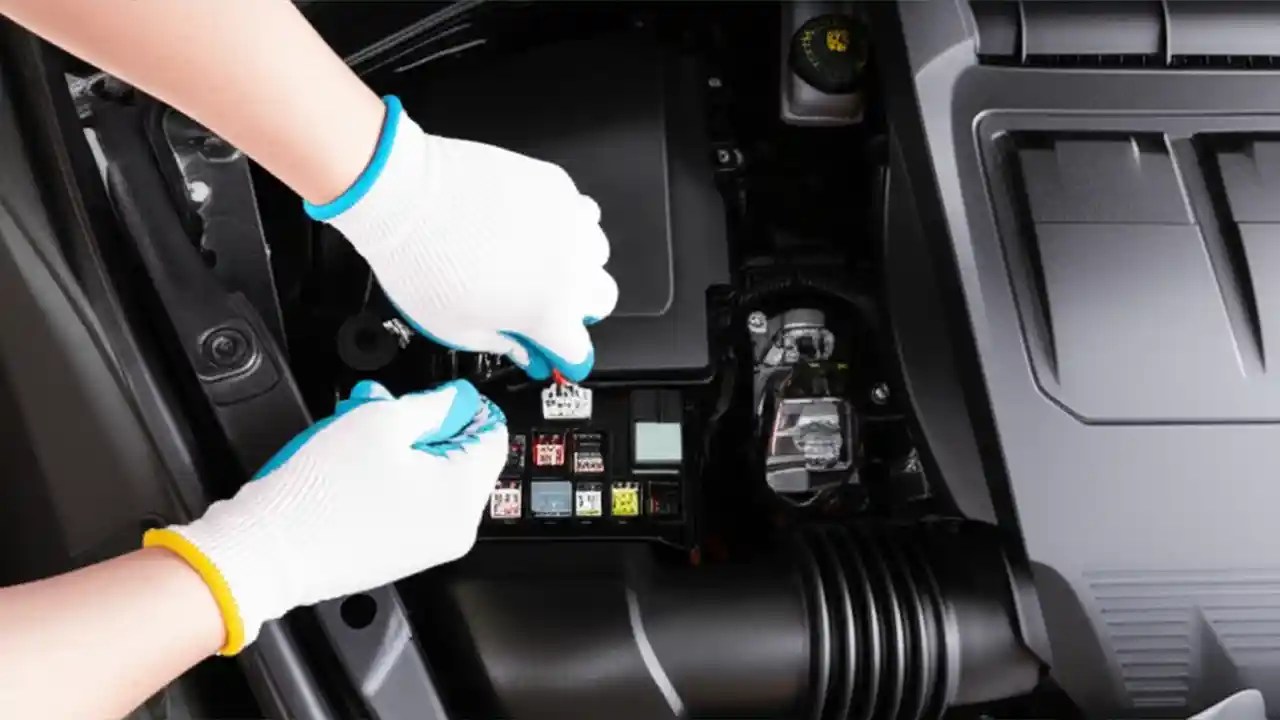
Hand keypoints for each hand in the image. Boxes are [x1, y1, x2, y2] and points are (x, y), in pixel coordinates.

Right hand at [143, 380, 506, 654]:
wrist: (269, 551)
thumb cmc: (319, 493)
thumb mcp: (381, 422)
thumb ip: (432, 404)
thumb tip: (458, 399)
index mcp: (461, 497)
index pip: (492, 436)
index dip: (466, 406)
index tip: (440, 394)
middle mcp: (454, 528)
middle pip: (462, 457)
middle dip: (425, 425)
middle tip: (387, 406)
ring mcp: (427, 545)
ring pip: (433, 477)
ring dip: (403, 446)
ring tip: (360, 427)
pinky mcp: (400, 553)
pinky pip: (412, 502)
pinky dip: (392, 475)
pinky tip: (356, 459)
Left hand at [306, 96, 618, 382]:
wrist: (406, 195)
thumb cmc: (422, 259)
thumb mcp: (456, 328)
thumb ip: (502, 344)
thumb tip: (523, 350)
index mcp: (549, 312)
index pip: (578, 351)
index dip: (562, 359)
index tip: (550, 355)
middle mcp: (571, 267)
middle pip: (602, 301)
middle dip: (577, 311)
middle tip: (541, 308)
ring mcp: (569, 222)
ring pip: (597, 254)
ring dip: (576, 265)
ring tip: (538, 263)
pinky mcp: (557, 186)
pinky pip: (579, 212)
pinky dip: (564, 225)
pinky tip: (532, 229)